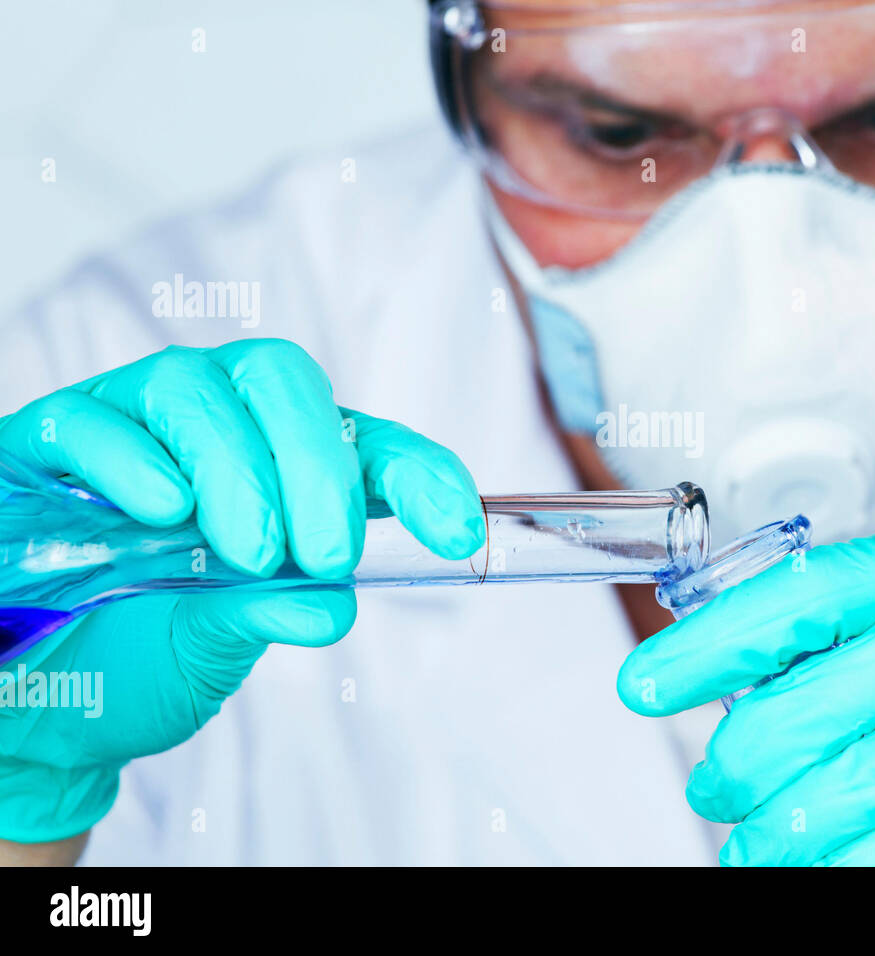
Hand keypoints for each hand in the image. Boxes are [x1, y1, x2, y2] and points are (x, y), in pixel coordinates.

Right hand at [0, 340, 483, 842]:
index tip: (459, 530)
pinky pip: (92, 420)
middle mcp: (210, 428)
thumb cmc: (136, 659)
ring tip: (248, 554)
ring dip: (236, 468)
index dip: (420, 472)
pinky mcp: (46, 442)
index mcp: (274, 469)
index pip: (361, 440)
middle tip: (326, 552)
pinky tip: (164, 511)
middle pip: (280, 380)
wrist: (31, 703)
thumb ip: (267, 613)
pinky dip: (135, 460)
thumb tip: (332, 604)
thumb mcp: (216, 648)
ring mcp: (127, 423)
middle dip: (319, 463)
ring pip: (193, 386)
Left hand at [618, 502, 874, 865]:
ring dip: (792, 824)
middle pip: (825, 695)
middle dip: (747, 754)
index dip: (717, 641)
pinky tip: (822, 873)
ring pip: (871, 771)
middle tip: (713, 787)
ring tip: (750, 847)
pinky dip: (868, 862)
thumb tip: (800, 686)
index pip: (813, 592)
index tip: (648, 682)